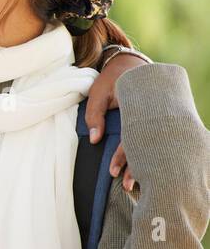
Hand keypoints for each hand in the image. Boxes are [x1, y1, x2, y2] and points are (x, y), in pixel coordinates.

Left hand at [84, 52, 147, 191]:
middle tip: (127, 185)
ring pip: (150, 146)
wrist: (130, 64)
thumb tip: (95, 141)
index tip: (114, 172)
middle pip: (144, 147)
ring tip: (133, 184)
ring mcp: (153, 119)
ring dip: (142, 164)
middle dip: (136, 168)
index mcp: (137, 110)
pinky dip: (148, 153)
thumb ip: (94, 116)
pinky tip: (145, 168)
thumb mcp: (97, 94)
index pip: (130, 139)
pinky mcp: (153, 120)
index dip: (123, 157)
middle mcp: (148, 117)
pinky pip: (152, 139)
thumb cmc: (112, 79)